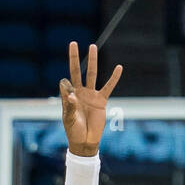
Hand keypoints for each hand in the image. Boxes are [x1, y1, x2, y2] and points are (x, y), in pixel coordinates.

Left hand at [59, 42, 122, 156]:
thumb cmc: (74, 131)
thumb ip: (69, 106)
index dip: (66, 85)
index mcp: (69, 96)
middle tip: (73, 43)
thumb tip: (70, 92)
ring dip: (92, 60)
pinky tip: (119, 68)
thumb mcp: (69, 119)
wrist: (86, 141)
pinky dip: (114, 78)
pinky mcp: (101, 101)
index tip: (70, 95)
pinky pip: (108, 87)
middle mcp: (79, 92)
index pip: (66, 83)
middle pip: (77, 71)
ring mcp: (91, 95)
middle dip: (74, 58)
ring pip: (92, 74)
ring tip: (92, 46)